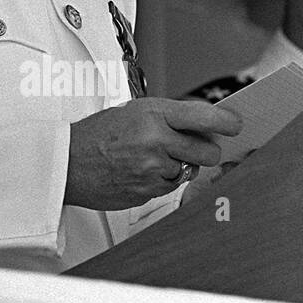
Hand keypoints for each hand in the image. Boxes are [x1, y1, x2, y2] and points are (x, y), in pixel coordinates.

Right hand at [64, 98, 241, 211]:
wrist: (67, 161)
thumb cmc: (97, 135)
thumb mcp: (134, 111)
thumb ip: (169, 116)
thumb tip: (203, 122)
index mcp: (153, 114)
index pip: (204, 116)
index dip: (227, 122)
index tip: (235, 125)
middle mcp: (156, 140)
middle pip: (207, 152)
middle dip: (205, 151)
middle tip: (194, 147)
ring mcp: (152, 169)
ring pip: (189, 171)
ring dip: (178, 166)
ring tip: (151, 158)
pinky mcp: (148, 191)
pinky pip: (171, 187)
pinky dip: (163, 180)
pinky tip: (142, 171)